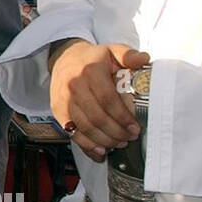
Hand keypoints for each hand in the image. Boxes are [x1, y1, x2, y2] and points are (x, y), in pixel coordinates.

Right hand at [48, 39, 148, 159]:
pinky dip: (86, 145)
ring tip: (118, 143)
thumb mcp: (112, 50)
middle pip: (96, 117)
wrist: (64, 58)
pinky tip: (100, 150)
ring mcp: (64, 99)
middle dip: (116, 132)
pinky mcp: (58, 110)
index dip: (122, 117)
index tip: (135, 127)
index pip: (107, 99)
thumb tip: (144, 59)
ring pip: (85, 127)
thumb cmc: (92, 58)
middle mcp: (74, 85)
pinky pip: (72, 132)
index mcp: (90, 70)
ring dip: (104, 140)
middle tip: (129, 138)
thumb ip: (128, 54)